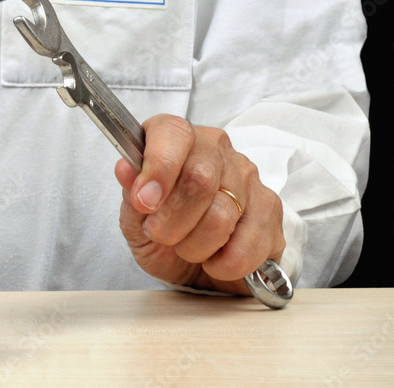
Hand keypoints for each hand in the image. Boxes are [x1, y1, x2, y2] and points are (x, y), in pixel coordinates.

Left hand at [114, 114, 284, 293]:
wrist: (191, 264)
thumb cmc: (160, 229)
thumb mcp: (133, 215)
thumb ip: (130, 190)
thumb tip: (126, 169)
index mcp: (177, 137)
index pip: (174, 133)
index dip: (158, 168)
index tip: (143, 202)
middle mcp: (216, 149)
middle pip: (199, 178)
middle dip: (171, 220)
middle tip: (161, 234)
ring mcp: (249, 177)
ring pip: (222, 214)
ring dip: (195, 245)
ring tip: (187, 246)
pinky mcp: (271, 211)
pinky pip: (247, 245)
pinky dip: (223, 263)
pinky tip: (214, 259)